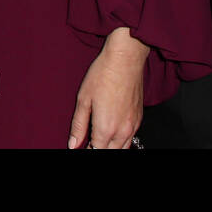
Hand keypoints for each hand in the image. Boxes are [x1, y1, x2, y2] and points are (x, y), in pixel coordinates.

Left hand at [69, 27, 148, 148]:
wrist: (125, 59)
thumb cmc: (104, 74)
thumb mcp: (83, 99)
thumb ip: (78, 125)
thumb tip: (73, 144)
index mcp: (106, 128)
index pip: (96, 151)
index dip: (87, 150)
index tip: (80, 146)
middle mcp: (122, 130)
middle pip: (110, 152)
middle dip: (98, 149)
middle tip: (88, 142)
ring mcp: (133, 125)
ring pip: (123, 148)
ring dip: (111, 147)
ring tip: (99, 138)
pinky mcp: (139, 118)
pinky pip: (131, 138)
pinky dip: (121, 140)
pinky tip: (112, 131)